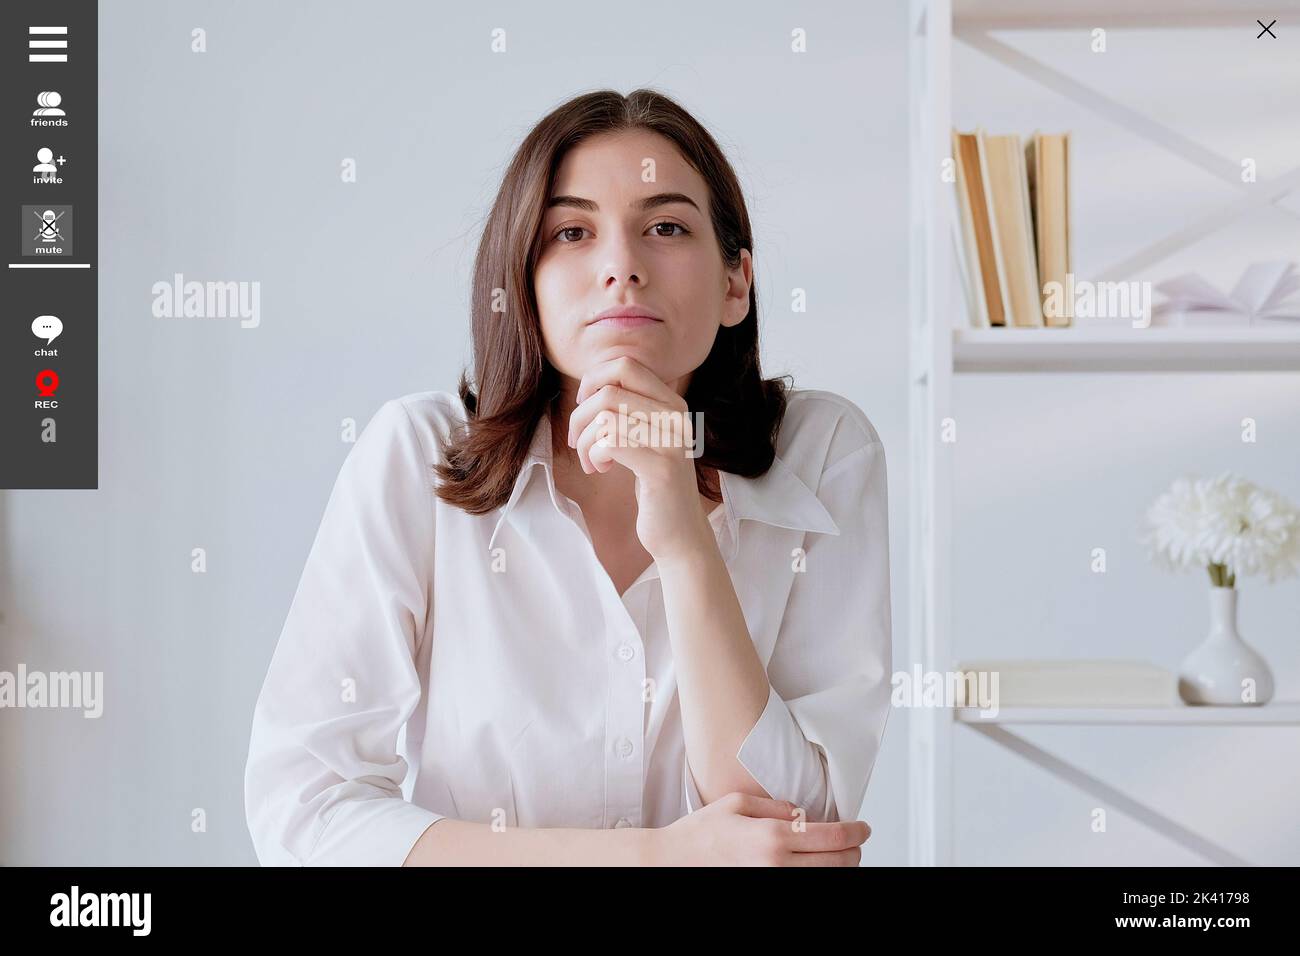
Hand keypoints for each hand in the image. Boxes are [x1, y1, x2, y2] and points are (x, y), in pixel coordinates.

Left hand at [566, 356, 708, 562]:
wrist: (680, 533)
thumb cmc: (654, 486)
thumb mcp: (644, 438)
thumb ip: (628, 410)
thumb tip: (590, 383)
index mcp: (672, 404)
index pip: (625, 365)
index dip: (594, 380)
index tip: (586, 408)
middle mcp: (677, 416)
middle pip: (609, 389)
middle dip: (580, 416)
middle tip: (578, 442)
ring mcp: (672, 441)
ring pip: (604, 417)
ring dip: (584, 441)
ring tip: (591, 461)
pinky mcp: (661, 468)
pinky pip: (610, 443)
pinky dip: (593, 456)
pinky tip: (600, 469)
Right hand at [651, 792, 870, 865]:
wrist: (673, 862)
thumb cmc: (701, 833)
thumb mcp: (738, 803)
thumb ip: (776, 806)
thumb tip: (802, 813)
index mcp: (772, 837)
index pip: (832, 836)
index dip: (856, 832)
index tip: (864, 827)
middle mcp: (777, 865)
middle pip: (837, 862)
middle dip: (854, 851)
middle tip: (857, 840)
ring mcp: (773, 883)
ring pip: (824, 878)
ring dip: (839, 866)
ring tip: (839, 854)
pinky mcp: (766, 890)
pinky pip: (803, 885)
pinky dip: (817, 875)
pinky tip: (816, 866)